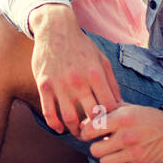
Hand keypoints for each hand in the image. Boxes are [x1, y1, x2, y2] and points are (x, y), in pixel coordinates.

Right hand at [30, 6, 121, 134]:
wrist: (55, 29)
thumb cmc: (81, 45)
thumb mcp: (101, 59)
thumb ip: (111, 82)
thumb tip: (119, 104)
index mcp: (95, 74)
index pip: (108, 106)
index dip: (112, 119)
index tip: (110, 124)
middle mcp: (78, 81)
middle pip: (91, 115)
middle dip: (95, 129)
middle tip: (96, 134)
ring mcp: (59, 84)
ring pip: (69, 118)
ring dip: (75, 130)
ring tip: (79, 132)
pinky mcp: (44, 85)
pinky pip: (49, 112)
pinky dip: (55, 125)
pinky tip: (60, 128)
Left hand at [78, 103, 162, 162]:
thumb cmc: (147, 118)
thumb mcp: (128, 108)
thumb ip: (107, 111)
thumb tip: (85, 119)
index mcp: (122, 119)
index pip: (90, 130)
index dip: (86, 133)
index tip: (90, 134)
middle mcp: (127, 136)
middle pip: (95, 150)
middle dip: (97, 147)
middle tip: (104, 144)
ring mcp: (134, 153)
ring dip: (107, 158)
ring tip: (115, 152)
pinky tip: (124, 160)